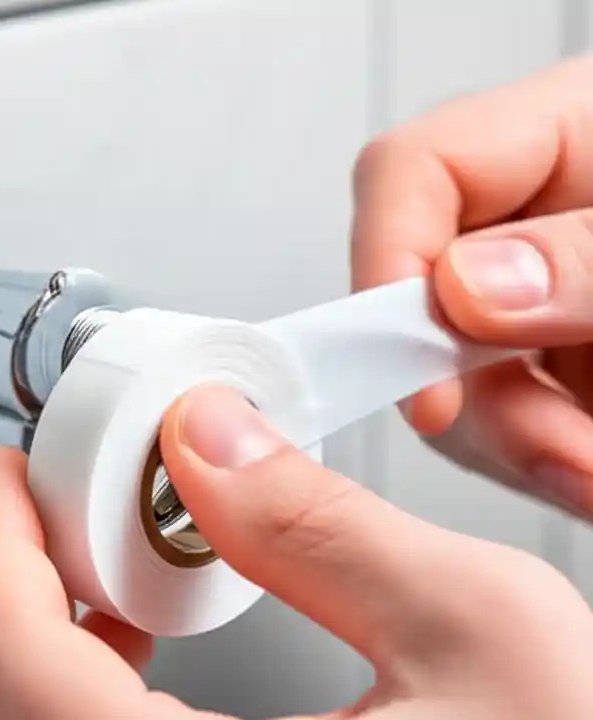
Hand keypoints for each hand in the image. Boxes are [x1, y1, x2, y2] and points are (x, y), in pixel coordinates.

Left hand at [0, 386, 592, 718]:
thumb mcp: (482, 635)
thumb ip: (321, 527)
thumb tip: (209, 444)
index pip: (13, 672)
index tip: (4, 479)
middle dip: (13, 589)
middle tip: (58, 509)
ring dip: (40, 648)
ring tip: (104, 572)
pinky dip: (76, 702)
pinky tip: (131, 659)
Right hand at [351, 55, 592, 516]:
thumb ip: (591, 256)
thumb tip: (467, 286)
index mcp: (570, 141)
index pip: (410, 175)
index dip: (386, 268)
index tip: (422, 369)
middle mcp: (540, 226)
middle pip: (413, 301)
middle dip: (471, 393)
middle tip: (548, 445)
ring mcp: (547, 308)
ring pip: (453, 386)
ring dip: (519, 447)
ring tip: (590, 468)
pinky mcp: (561, 379)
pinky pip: (506, 432)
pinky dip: (543, 468)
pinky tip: (586, 471)